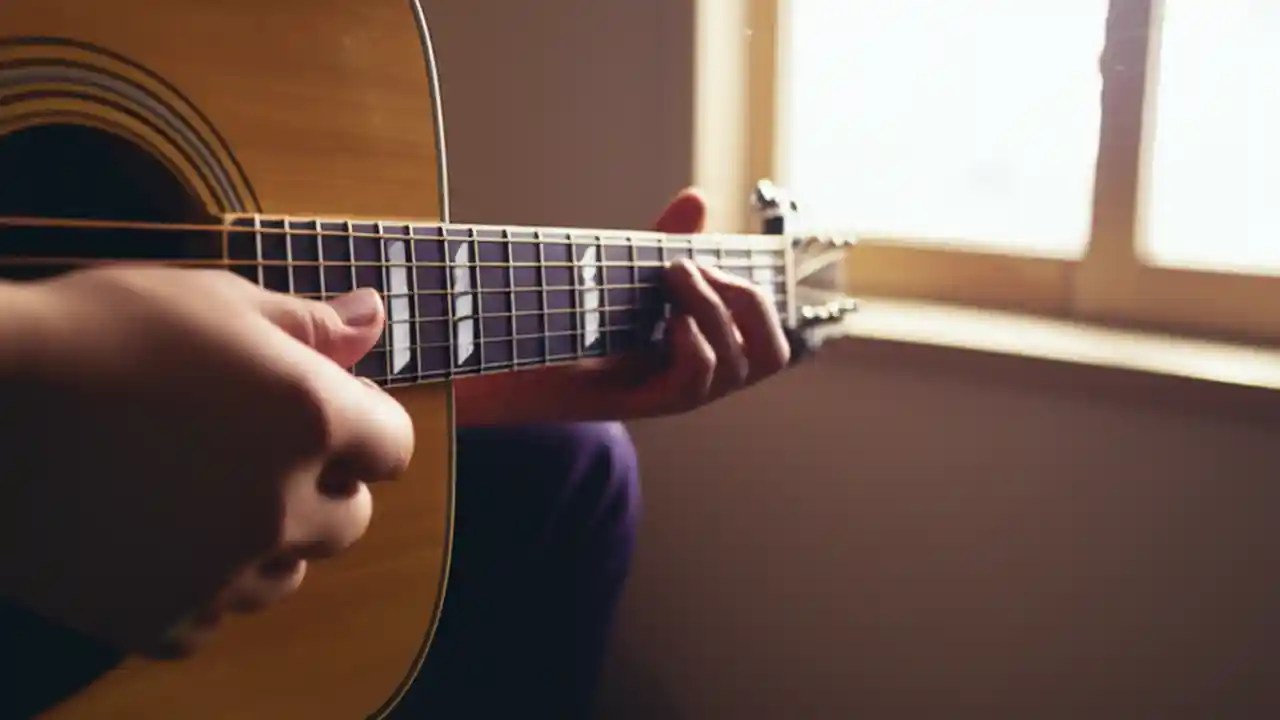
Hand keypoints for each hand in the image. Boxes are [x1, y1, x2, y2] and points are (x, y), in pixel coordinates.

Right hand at [0, 267, 412, 656]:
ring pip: (286, 573)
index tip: (324, 410)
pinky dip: (199, 585)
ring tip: (201, 492)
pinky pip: (212, 615)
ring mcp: (221, 570)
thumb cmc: (100, 329)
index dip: (363, 426)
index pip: (393, 447)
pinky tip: (158, 537)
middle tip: (256, 450)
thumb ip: (310, 323)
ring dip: (266, 539)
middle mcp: (281, 505)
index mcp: (312, 419)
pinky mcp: (157, 615)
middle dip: (321, 486)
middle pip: (349, 519)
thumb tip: (373, 318)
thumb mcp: (216, 301)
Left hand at [454, 188, 791, 424]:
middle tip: (691, 267)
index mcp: (699, 352)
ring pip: (737, 368)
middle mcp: (692, 380)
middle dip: (746, 300)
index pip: (771, 344)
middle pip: (770, 356)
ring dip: (713, 311)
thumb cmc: (556, 315)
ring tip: (671, 278)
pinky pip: (692, 386)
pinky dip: (692, 346)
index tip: (705, 262)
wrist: (494, 349)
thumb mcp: (621, 273)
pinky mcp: (631, 405)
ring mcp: (666, 397)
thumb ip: (663, 242)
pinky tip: (669, 323)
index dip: (755, 300)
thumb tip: (698, 198)